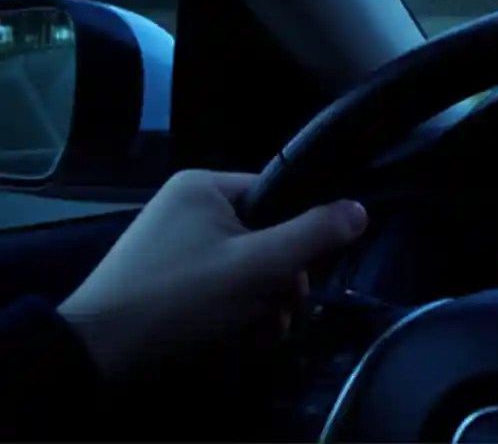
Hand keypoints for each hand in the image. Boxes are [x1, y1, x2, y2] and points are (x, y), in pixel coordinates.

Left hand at [58, 169, 366, 378]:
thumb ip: (312, 235)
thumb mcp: (256, 265)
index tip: (302, 274)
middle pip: (265, 233)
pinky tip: (238, 332)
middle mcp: (187, 205)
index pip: (278, 195)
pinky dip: (234, 306)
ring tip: (259, 328)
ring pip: (245, 263)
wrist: (97, 352)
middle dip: (280, 278)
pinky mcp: (165, 275)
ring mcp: (173, 242)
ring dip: (262, 298)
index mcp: (204, 185)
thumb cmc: (180, 297)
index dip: (300, 234)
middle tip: (279, 311)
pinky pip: (219, 281)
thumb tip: (361, 209)